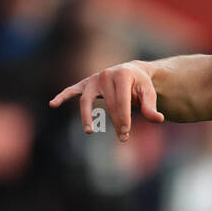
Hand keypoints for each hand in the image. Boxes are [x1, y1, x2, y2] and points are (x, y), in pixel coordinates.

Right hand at [49, 62, 163, 140]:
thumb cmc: (142, 86)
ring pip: (87, 100)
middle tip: (123, 137)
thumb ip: (151, 107)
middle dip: (115, 122)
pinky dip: (63, 96)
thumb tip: (158, 119)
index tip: (126, 133)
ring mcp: (94, 79)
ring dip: (87, 116)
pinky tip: (53, 104)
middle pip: (107, 104)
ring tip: (90, 131)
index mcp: (122, 75)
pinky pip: (73, 90)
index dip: (124, 119)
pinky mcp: (86, 83)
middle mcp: (106, 74)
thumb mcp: (149, 95)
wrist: (133, 73)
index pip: (121, 101)